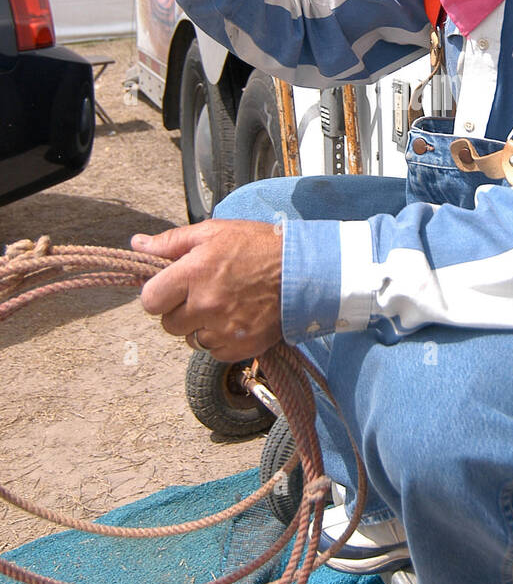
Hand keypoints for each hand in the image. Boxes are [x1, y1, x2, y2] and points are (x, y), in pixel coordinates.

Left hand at [132, 220, 283, 362]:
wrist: (303, 272)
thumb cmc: (258, 247)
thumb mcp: (213, 232)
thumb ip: (171, 242)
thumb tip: (138, 244)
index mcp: (193, 274)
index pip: (149, 300)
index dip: (158, 294)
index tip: (172, 288)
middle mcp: (205, 305)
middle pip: (168, 324)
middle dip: (179, 310)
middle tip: (202, 294)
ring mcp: (222, 329)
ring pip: (190, 339)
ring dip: (200, 326)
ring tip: (223, 305)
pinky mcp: (239, 347)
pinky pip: (213, 351)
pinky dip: (220, 339)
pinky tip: (236, 318)